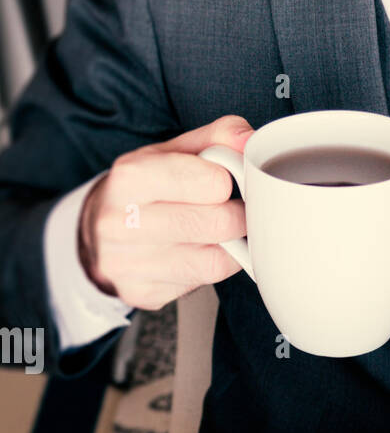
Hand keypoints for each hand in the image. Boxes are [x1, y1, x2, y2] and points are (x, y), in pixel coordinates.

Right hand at [78, 115, 253, 307]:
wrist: (96, 231)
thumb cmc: (144, 189)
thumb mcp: (173, 152)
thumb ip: (217, 139)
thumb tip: (250, 141)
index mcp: (130, 178)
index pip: (211, 183)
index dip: (227, 182)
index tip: (222, 184)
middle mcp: (121, 223)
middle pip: (217, 224)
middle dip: (236, 217)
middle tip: (233, 211)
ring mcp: (128, 264)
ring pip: (214, 262)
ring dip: (229, 247)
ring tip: (217, 233)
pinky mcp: (140, 293)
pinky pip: (200, 285)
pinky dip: (210, 270)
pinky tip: (197, 254)